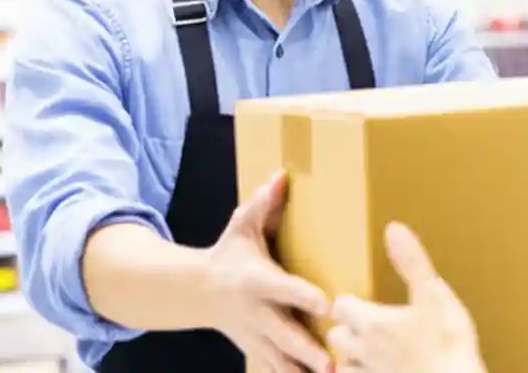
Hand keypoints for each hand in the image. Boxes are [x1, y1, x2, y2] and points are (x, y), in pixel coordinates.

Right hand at [203, 169, 332, 372]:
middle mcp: (255, 311)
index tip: (327, 303)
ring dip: (303, 370)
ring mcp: (255, 335)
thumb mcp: (242, 227)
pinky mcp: (257, 350)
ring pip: (280, 359)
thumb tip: (281, 175)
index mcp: (255, 280)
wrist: (196, 291)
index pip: (282, 288)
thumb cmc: (228, 253)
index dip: (303, 295)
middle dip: (306, 348)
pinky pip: (276, 369)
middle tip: (331, 360)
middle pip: (282, 333)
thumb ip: (263, 204)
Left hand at [328, 222, 485, 372]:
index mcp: (372, 323)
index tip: (360, 300)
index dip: (350, 302)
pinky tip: (378, 370)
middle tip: (365, 323)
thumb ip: (411, 262)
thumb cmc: (447, 342)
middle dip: (347, 328)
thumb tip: (394, 228)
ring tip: (367, 348)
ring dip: (351, 355)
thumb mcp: (434, 294)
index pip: (341, 306)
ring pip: (343, 363)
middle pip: (337, 335)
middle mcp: (363, 350)